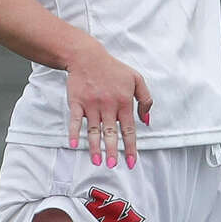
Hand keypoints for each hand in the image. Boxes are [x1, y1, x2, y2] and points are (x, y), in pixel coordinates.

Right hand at [66, 36, 153, 169]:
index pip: (129, 129)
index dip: (130, 147)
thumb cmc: (113, 69)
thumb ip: (145, 99)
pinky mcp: (77, 102)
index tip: (131, 162)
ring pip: (94, 130)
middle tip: (113, 165)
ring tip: (97, 161)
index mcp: (124, 101)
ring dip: (95, 147)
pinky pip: (75, 120)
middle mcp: (108, 105)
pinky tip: (74, 144)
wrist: (87, 57)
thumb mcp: (136, 79)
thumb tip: (146, 120)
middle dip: (113, 150)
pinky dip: (74, 132)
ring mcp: (91, 104)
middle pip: (111, 132)